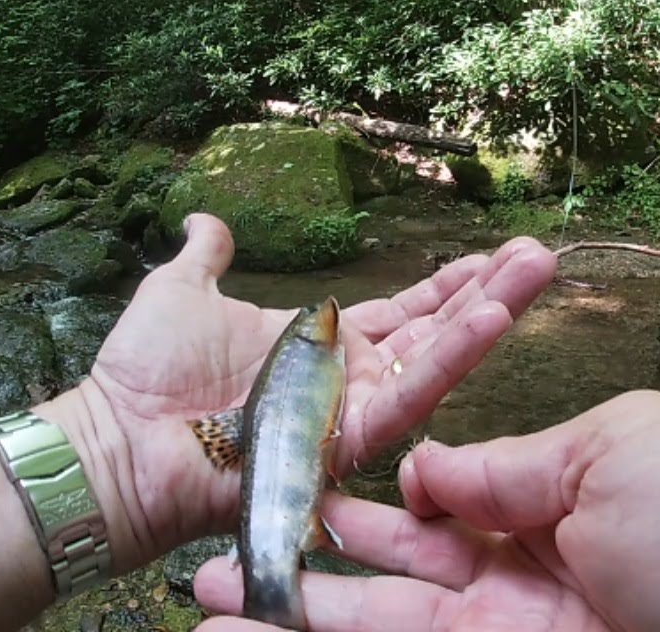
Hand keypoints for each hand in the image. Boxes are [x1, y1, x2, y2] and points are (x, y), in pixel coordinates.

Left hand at [40, 213, 557, 571]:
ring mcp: (354, 410)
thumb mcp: (181, 292)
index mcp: (322, 346)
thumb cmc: (145, 374)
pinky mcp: (349, 439)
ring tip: (536, 270)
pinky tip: (492, 317)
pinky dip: (454, 356)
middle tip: (539, 254)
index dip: (444, 284)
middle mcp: (350, 380)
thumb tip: (206, 220)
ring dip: (489, 313)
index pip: (402, 313)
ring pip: (438, 358)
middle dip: (489, 291)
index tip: (487, 252)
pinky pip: (413, 396)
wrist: (119, 437)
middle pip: (436, 331)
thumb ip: (206, 257)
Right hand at [194, 390, 659, 630]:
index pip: (433, 496)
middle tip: (212, 552)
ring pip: (380, 626)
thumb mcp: (619, 452)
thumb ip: (510, 465)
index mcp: (550, 499)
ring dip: (291, 613)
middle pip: (389, 571)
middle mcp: (520, 576)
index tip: (294, 481)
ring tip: (200, 598)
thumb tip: (426, 463)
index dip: (363, 495)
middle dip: (304, 562)